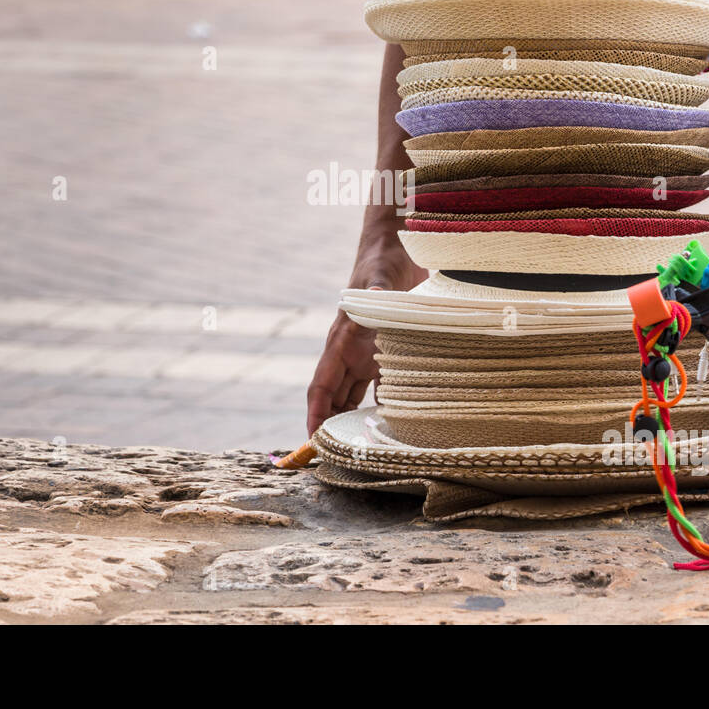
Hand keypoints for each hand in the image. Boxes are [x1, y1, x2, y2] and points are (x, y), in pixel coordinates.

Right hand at [305, 235, 425, 434]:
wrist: (397, 248)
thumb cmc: (381, 262)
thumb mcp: (377, 278)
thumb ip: (374, 291)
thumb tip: (371, 295)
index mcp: (341, 341)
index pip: (321, 386)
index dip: (315, 414)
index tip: (311, 440)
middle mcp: (351, 353)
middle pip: (336, 399)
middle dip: (332, 427)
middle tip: (337, 459)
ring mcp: (369, 353)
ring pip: (357, 396)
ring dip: (356, 420)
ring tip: (363, 449)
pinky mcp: (388, 350)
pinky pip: (383, 384)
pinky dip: (385, 403)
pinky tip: (396, 422)